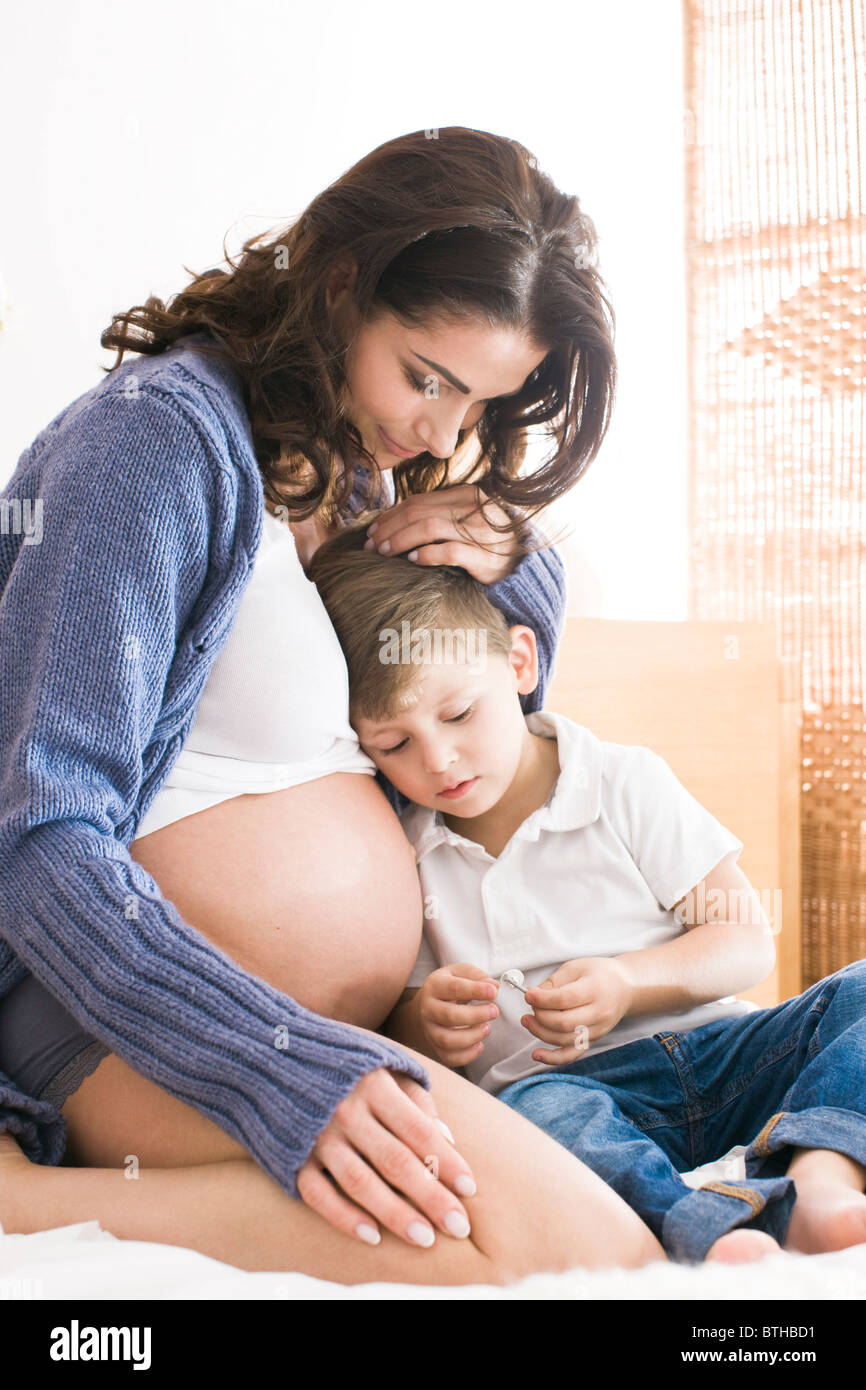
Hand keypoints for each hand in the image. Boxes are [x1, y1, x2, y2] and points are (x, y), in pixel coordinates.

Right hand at [296, 1067, 477, 1248]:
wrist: (271, 1054)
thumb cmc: (343, 1064)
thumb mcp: (383, 1065)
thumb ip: (417, 1100)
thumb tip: (448, 1140)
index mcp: (373, 1084)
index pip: (417, 1130)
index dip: (446, 1161)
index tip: (470, 1190)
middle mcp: (345, 1111)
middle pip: (394, 1161)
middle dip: (430, 1197)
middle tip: (458, 1227)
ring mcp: (317, 1135)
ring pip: (359, 1182)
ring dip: (394, 1214)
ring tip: (425, 1239)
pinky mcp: (292, 1155)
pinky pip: (318, 1194)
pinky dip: (344, 1217)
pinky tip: (373, 1236)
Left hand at [363, 484, 521, 584]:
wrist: (526, 566)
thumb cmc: (490, 544)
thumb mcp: (468, 520)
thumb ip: (441, 514)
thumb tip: (398, 519)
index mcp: (466, 495)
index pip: (419, 500)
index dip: (391, 514)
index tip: (373, 529)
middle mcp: (473, 509)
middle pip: (418, 513)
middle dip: (389, 528)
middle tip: (371, 545)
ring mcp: (479, 532)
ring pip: (428, 528)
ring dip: (399, 540)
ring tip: (384, 552)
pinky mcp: (483, 556)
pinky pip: (448, 551)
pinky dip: (426, 554)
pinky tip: (411, 560)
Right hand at [418, 963, 499, 1066]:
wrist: (428, 1004)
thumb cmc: (449, 986)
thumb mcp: (460, 972)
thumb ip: (477, 976)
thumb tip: (493, 985)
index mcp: (434, 986)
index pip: (454, 988)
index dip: (475, 990)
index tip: (493, 992)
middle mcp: (428, 1008)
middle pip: (449, 1015)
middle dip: (476, 1015)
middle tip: (494, 1011)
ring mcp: (429, 1030)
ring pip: (447, 1040)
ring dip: (472, 1036)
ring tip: (487, 1028)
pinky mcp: (435, 1047)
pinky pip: (449, 1057)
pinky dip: (467, 1055)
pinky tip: (480, 1044)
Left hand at [522, 957, 633, 1064]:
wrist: (625, 988)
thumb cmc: (599, 974)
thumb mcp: (577, 967)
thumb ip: (555, 981)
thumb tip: (534, 994)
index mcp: (595, 989)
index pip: (565, 999)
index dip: (542, 999)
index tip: (528, 994)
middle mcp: (599, 1013)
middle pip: (563, 1022)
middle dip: (540, 1016)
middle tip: (530, 1007)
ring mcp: (597, 1030)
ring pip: (564, 1039)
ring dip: (540, 1032)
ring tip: (528, 1020)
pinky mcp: (592, 1040)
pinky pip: (572, 1054)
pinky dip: (553, 1058)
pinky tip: (537, 1054)